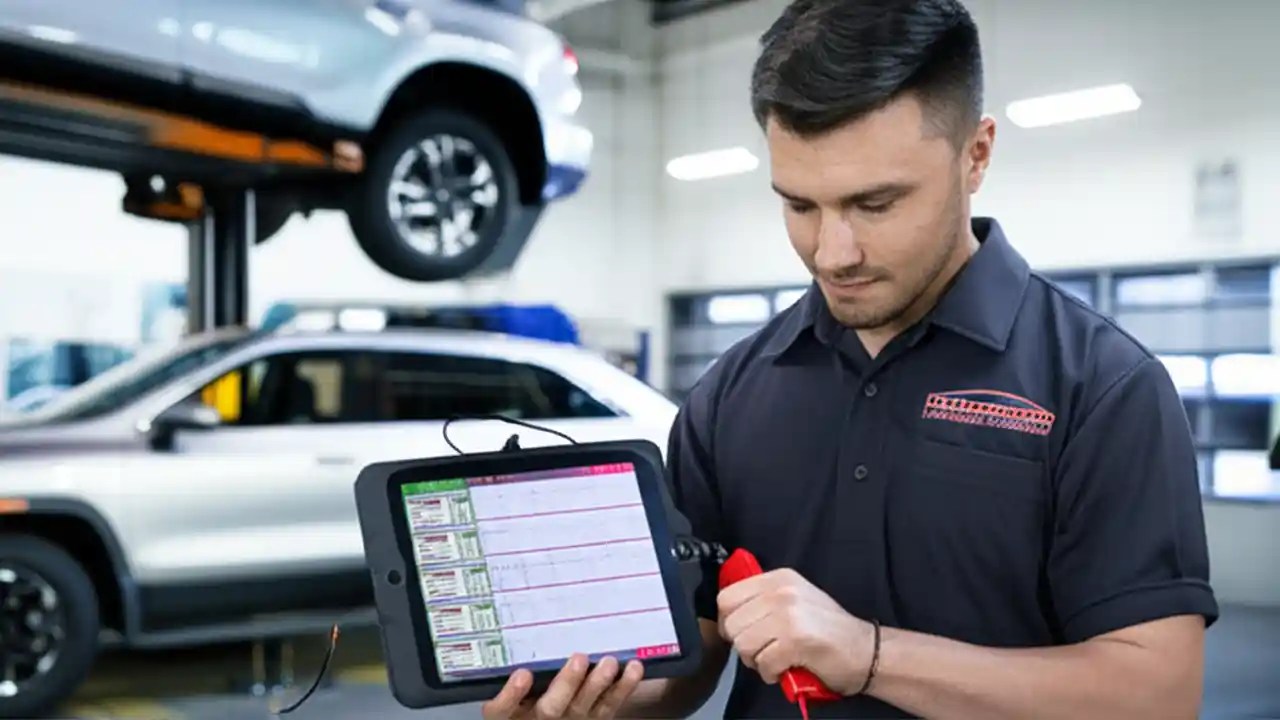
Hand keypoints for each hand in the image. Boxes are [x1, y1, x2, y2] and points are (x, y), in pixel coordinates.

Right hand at [480, 653, 644, 718]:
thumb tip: (508, 621)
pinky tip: (633, 668)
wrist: (553, 714)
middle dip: (566, 683)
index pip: (502, 709)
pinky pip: (609, 706)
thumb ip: (510, 668)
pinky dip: (623, 688)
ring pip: (583, 708)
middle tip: (579, 658)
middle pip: (550, 709)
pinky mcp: (594, 718)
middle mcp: (538, 718)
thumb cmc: (526, 691)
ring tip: (610, 662)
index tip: (522, 673)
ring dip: (598, 684)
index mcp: (511, 712)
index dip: (511, 695)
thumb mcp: (511, 687)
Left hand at [718, 568, 873, 694]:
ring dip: (756, 661)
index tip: (740, 633)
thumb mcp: (795, 599)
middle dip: (742, 645)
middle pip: (732, 624)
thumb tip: (730, 614)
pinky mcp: (795, 641)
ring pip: (743, 644)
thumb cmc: (829, 629)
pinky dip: (771, 673)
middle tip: (761, 651)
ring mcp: (788, 615)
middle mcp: (781, 592)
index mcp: (778, 578)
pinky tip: (785, 669)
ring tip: (774, 660)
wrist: (865, 650)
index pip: (727, 597)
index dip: (728, 621)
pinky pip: (763, 663)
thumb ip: (763, 600)